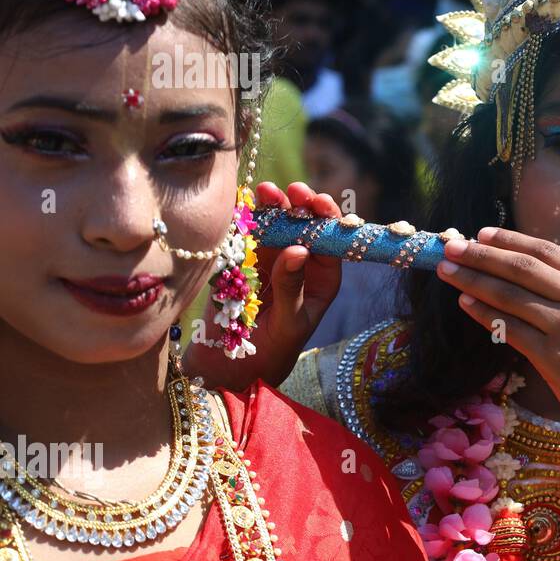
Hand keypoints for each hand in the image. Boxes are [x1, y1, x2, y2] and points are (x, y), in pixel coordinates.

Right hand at [182, 181, 342, 390]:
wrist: (228, 369)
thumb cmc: (271, 352)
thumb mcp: (288, 322)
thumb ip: (292, 287)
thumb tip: (298, 249)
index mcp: (321, 280)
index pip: (329, 243)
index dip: (326, 220)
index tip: (318, 201)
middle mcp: (299, 267)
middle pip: (303, 229)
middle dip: (298, 207)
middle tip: (291, 191)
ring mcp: (269, 263)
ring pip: (274, 228)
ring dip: (271, 209)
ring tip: (265, 192)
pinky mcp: (241, 264)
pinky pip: (245, 237)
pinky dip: (244, 220)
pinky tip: (241, 205)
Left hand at [436, 227, 559, 463]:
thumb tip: (527, 269)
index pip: (549, 252)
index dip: (511, 241)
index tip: (482, 234)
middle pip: (525, 268)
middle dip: (483, 254)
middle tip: (451, 246)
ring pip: (512, 295)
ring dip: (474, 280)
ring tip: (447, 271)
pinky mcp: (554, 358)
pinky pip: (510, 328)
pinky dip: (484, 313)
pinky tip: (466, 303)